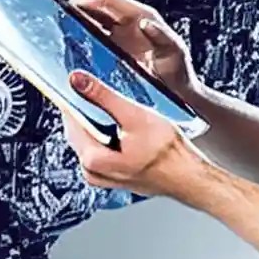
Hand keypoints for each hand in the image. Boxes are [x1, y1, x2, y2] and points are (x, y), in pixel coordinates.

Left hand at [61, 70, 209, 201]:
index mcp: (91, 159)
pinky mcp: (113, 176)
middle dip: (85, 110)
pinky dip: (106, 135)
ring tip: (115, 108)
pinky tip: (123, 126)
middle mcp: (92, 172)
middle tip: (98, 90)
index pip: (70, 120)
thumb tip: (77, 81)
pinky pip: (100, 149)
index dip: (74, 97)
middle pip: (78, 131)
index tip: (78, 82)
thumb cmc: (167, 153)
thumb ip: (103, 96)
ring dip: (97, 122)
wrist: (188, 177)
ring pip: (90, 140)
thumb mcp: (134, 116)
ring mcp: (102, 177)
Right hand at [68, 0, 202, 101]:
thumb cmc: (179, 74)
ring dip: (73, 29)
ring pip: (88, 26)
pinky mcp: (112, 53)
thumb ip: (162, 37)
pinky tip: (69, 55)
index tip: (67, 7)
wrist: (178, 97)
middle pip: (91, 10)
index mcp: (139, 16)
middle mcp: (126, 23)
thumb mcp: (175, 54)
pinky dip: (79, 45)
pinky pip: (90, 43)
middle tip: (57, 25)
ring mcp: (117, 38)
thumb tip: (144, 22)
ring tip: (58, 39)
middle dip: (73, 13)